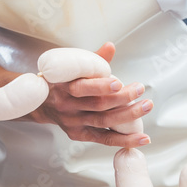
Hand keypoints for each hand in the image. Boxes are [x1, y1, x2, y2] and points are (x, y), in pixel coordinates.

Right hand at [28, 42, 152, 146]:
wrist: (40, 104)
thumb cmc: (61, 82)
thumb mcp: (71, 68)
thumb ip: (93, 60)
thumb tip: (111, 46)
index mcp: (64, 86)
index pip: (83, 88)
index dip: (100, 87)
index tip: (118, 83)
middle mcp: (67, 106)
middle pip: (98, 105)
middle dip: (122, 98)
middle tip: (140, 89)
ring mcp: (73, 122)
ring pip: (104, 121)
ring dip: (128, 116)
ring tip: (146, 106)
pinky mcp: (78, 135)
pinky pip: (104, 139)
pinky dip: (124, 140)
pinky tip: (142, 138)